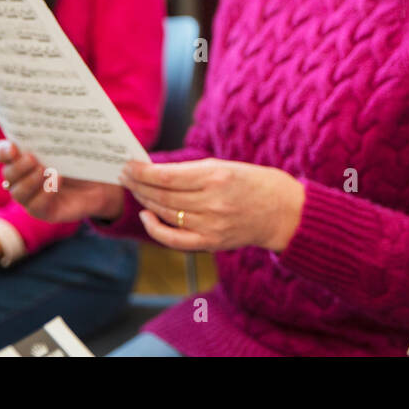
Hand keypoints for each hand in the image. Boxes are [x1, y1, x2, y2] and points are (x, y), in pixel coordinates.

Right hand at [0, 139, 124, 223]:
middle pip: (7, 173)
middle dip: (18, 166)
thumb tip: (58, 107)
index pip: (1, 153)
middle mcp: (22, 177)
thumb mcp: (73, 141)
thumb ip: (60, 130)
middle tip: (33, 158)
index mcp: (23, 156)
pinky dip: (44, 194)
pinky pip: (35, 207)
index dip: (2, 151)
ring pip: (17, 192)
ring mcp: (31, 195)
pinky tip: (55, 182)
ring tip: (46, 171)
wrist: (103, 182)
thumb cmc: (84, 157)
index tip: (13, 147)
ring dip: (29, 181)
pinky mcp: (43, 210)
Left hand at [120, 158, 304, 252]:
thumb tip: (156, 171)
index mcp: (216, 177)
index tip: (128, 165)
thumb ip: (192, 171)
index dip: (142, 172)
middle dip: (138, 184)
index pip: (167, 176)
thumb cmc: (255, 183)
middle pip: (162, 195)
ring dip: (145, 200)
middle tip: (124, 175)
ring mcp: (211, 225)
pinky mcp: (212, 243)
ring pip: (166, 213)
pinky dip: (156, 228)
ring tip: (135, 189)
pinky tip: (147, 216)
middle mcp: (212, 202)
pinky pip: (175, 239)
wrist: (284, 212)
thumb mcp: (225, 166)